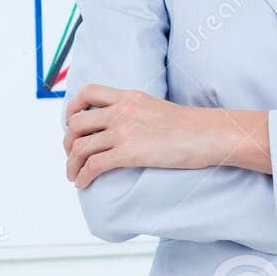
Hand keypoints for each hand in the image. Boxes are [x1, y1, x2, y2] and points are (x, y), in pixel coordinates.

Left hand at [63, 84, 221, 186]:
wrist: (208, 134)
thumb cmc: (191, 126)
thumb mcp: (156, 106)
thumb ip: (135, 110)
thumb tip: (124, 124)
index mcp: (128, 96)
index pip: (87, 92)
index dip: (72, 109)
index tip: (71, 124)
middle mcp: (121, 111)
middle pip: (77, 123)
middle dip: (68, 142)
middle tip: (71, 155)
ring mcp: (124, 132)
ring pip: (81, 146)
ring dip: (72, 164)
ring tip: (74, 175)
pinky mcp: (129, 153)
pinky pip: (94, 165)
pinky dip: (83, 176)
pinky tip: (83, 183)